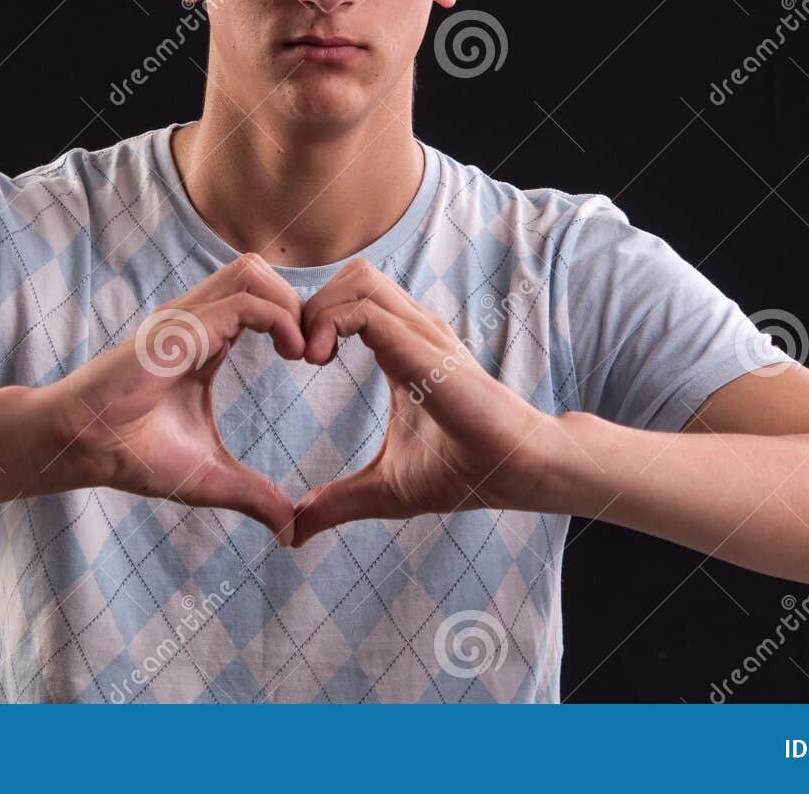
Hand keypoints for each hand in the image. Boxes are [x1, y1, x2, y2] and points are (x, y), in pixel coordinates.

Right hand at [49, 254, 306, 542]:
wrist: (82, 448)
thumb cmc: (133, 455)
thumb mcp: (209, 476)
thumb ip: (254, 496)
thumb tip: (290, 533)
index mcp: (205, 340)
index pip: (259, 299)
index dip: (295, 320)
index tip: (316, 361)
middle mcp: (196, 319)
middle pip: (260, 272)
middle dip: (298, 301)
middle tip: (316, 350)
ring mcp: (186, 318)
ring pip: (252, 272)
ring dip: (289, 302)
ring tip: (304, 351)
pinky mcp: (180, 329)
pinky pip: (243, 302)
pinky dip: (278, 318)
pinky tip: (291, 354)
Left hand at [291, 259, 560, 546]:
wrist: (516, 472)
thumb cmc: (463, 473)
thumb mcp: (384, 489)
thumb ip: (337, 503)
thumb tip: (292, 534)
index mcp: (403, 349)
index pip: (351, 298)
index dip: (314, 317)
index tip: (296, 361)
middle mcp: (413, 331)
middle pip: (352, 275)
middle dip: (313, 304)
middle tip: (296, 354)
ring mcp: (422, 334)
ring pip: (359, 279)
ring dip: (320, 310)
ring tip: (308, 357)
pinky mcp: (426, 350)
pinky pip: (368, 311)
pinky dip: (332, 323)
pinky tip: (319, 361)